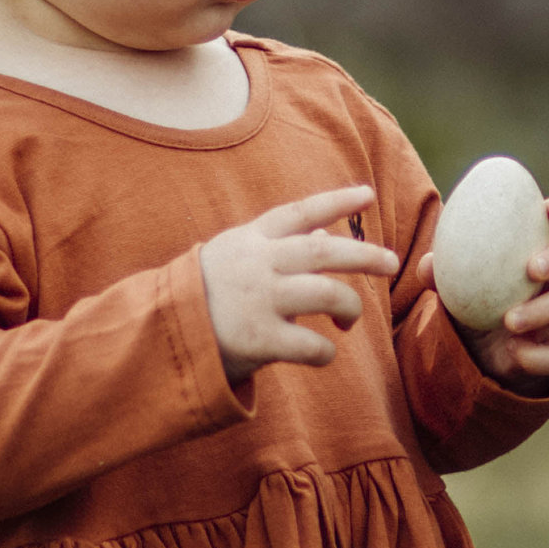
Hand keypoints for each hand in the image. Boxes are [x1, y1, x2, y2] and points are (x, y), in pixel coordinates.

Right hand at [199, 185, 401, 386]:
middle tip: (391, 262)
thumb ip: (273, 246)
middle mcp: (258, 265)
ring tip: (350, 318)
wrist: (157, 333)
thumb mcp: (231, 256)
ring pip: (326, 293)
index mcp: (251, 241)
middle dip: (364, 254)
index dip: (336, 201)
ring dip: (350, 305)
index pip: (300, 212)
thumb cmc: (201, 295)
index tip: (368, 194)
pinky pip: (311, 345)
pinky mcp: (257, 340)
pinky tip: (325, 353)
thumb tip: (321, 233)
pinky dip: (327, 351)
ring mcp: (259, 301)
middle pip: (323, 251)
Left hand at [442, 193, 548, 394]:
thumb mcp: (456, 288)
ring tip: (510, 320)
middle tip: (531, 268)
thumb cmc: (475, 305)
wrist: (482, 356)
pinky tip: (514, 350)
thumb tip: (427, 265)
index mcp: (534, 252)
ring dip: (545, 310)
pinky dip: (537, 353)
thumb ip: (442, 275)